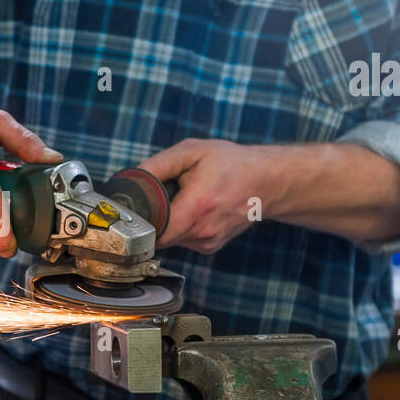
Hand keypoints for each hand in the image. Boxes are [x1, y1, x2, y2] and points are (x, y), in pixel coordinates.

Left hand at [138, 139, 276, 252]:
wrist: (268, 182)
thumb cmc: (232, 163)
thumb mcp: (191, 152)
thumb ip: (157, 165)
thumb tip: (130, 180)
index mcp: (196, 208)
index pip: (152, 231)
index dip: (139, 221)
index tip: (136, 207)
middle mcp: (202, 232)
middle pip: (158, 236)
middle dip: (153, 217)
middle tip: (161, 197)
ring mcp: (207, 243)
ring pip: (170, 238)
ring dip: (168, 221)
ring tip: (184, 199)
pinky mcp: (210, 247)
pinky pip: (183, 239)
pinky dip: (181, 226)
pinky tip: (194, 208)